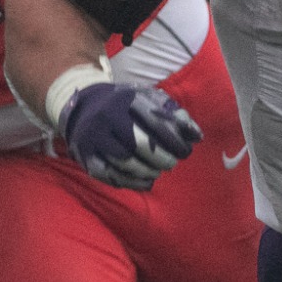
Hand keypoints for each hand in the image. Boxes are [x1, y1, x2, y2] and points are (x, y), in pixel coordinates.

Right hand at [59, 81, 203, 191]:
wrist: (83, 108)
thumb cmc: (126, 106)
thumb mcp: (148, 99)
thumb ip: (174, 114)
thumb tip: (197, 136)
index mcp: (126, 100)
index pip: (157, 123)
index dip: (176, 141)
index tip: (186, 151)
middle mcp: (107, 117)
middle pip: (140, 145)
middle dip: (162, 159)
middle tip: (171, 164)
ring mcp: (93, 137)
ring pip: (125, 162)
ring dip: (147, 171)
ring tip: (157, 171)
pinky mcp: (85, 156)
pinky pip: (110, 175)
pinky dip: (131, 182)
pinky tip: (144, 180)